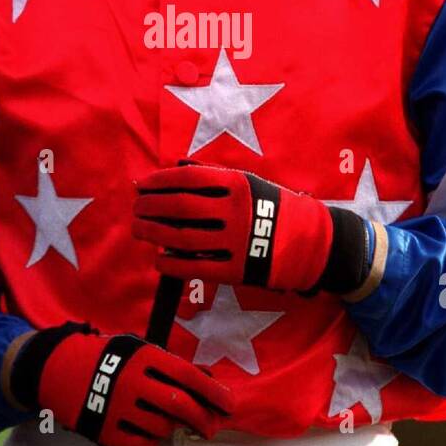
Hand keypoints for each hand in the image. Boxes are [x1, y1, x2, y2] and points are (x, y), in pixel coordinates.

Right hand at [8, 322, 233, 445]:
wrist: (57, 370)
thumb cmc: (106, 358)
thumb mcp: (136, 350)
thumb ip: (168, 366)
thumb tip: (208, 383)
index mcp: (142, 357)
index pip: (187, 376)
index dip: (212, 391)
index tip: (229, 404)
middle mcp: (130, 382)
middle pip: (179, 405)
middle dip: (203, 419)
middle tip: (212, 427)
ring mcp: (116, 407)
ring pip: (162, 428)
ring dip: (171, 428)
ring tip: (164, 421)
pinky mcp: (103, 431)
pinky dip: (151, 444)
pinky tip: (147, 434)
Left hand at [132, 160, 368, 293]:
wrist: (308, 242)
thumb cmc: (272, 208)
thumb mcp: (249, 184)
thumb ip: (214, 180)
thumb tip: (172, 175)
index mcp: (236, 184)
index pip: (187, 178)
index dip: (159, 181)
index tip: (142, 185)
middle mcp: (234, 211)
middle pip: (178, 207)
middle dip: (150, 206)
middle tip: (136, 208)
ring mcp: (234, 242)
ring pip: (181, 237)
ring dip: (153, 232)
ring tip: (139, 229)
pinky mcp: (235, 270)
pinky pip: (194, 267)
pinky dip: (171, 262)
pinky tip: (159, 259)